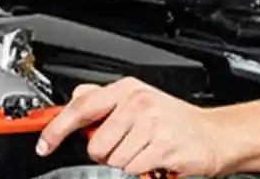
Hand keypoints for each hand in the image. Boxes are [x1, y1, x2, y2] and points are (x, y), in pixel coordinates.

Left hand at [37, 78, 231, 176]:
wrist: (214, 135)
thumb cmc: (177, 121)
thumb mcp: (140, 100)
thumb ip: (106, 101)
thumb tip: (77, 96)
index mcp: (127, 90)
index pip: (81, 106)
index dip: (56, 128)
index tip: (44, 144)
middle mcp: (138, 103)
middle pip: (95, 143)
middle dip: (106, 152)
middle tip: (128, 145)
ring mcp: (151, 124)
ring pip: (112, 160)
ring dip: (125, 163)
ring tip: (144, 151)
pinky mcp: (162, 147)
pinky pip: (131, 169)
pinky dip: (140, 170)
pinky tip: (153, 159)